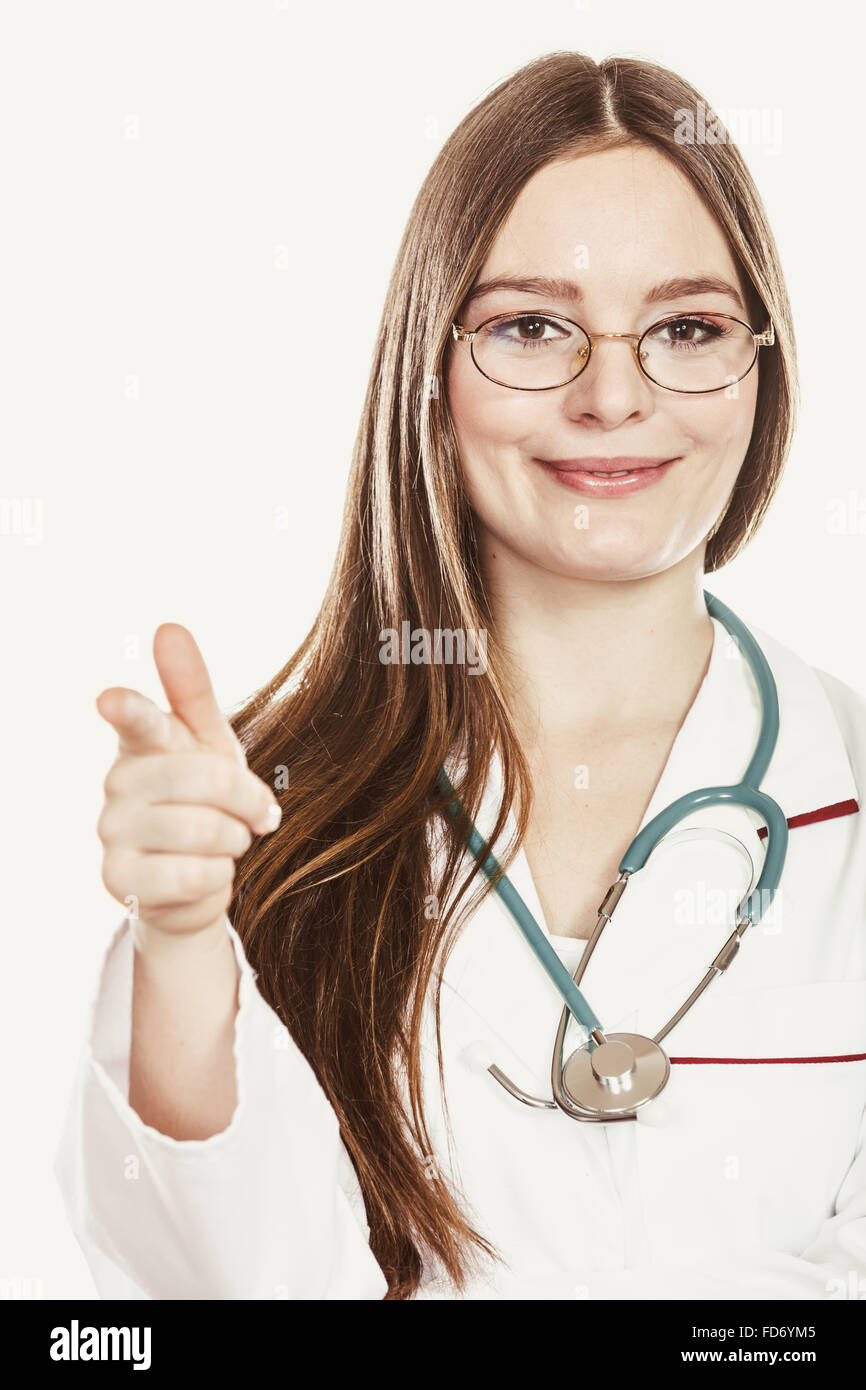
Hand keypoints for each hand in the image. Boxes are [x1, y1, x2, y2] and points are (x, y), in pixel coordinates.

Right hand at [96, 624, 280, 936]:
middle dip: (247, 800)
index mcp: (144, 742)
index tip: (111, 698)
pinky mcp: (119, 881)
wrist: (198, 877)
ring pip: (205, 832)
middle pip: (206, 780)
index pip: (137, 721)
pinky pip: (195, 875)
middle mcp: (119, 782)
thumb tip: (168, 627)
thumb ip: (192, 689)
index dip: (127, 709)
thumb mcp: (210, 741)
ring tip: (224, 841)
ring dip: (234, 840)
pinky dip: (219, 876)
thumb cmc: (205, 799)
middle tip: (255, 812)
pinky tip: (205, 872)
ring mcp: (112, 832)